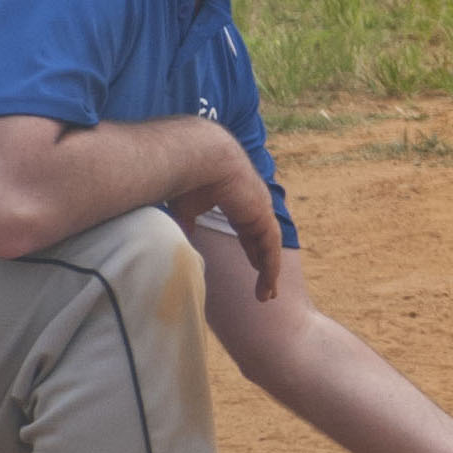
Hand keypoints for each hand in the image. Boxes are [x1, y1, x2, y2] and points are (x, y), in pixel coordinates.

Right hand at [186, 146, 285, 302]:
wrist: (199, 157)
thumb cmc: (188, 176)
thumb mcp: (186, 205)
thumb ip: (188, 221)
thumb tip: (182, 235)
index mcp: (239, 201)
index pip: (250, 230)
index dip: (251, 249)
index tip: (252, 265)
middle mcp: (255, 205)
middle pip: (263, 241)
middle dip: (264, 264)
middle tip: (266, 287)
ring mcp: (261, 210)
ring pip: (269, 248)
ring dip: (269, 272)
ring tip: (268, 295)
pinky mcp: (262, 216)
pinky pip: (270, 248)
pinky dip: (270, 267)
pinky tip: (269, 283)